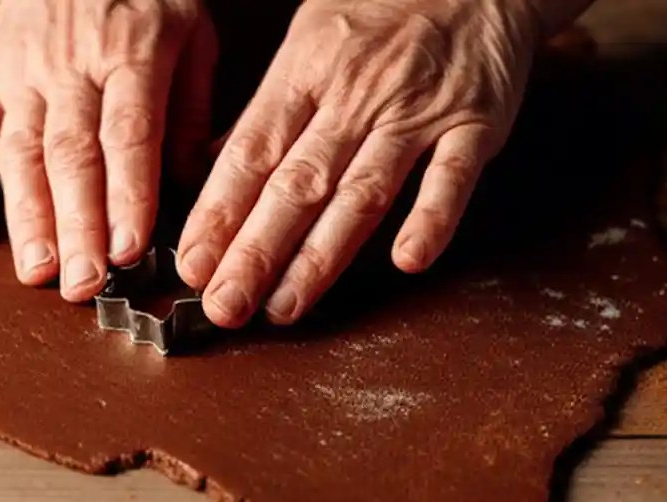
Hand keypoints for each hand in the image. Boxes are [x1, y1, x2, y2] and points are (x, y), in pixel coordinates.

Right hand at [0, 0, 215, 300]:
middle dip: (77, 225)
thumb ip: (189, 112)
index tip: (129, 250)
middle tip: (84, 284)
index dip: (127, 195)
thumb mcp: (192, 36)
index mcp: (130, 54)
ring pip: (20, 153)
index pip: (128, 134)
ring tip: (37, 274)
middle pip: (71, 155)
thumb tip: (189, 189)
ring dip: (26, 218)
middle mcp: (70, 67)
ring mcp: (22, 73)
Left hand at [175, 0, 542, 326]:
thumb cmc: (381, 10)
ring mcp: (416, 112)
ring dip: (321, 258)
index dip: (218, 213)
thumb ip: (267, 110)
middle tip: (224, 305)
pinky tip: (407, 260)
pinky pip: (451, 177)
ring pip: (361, 193)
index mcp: (305, 71)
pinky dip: (431, 218)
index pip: (250, 154)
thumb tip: (210, 166)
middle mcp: (355, 96)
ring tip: (285, 306)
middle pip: (297, 185)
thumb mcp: (307, 41)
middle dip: (255, 252)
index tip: (192, 265)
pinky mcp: (474, 123)